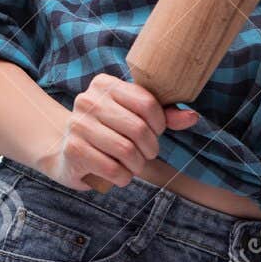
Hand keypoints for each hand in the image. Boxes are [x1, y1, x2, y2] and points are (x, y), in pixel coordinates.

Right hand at [39, 73, 199, 192]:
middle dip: (150, 148)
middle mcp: (87, 100)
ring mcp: (77, 124)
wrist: (68, 153)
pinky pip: (113, 169)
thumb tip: (193, 116)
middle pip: (138, 128)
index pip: (147, 102)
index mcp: (104, 84)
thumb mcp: (135, 118)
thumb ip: (164, 116)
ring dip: (137, 165)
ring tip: (133, 164)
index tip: (155, 132)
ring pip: (126, 150)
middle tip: (146, 154)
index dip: (159, 124)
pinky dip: (123, 177)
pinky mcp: (73, 150)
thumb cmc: (109, 132)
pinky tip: (117, 173)